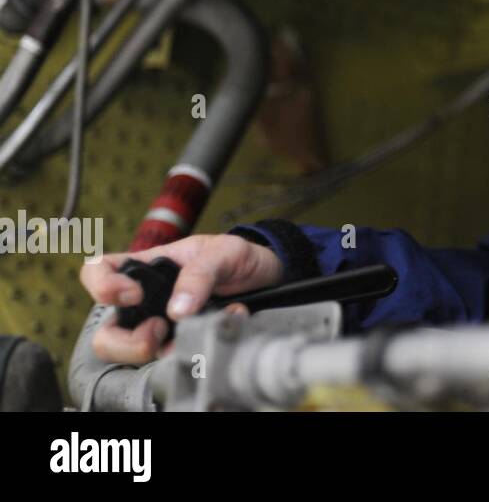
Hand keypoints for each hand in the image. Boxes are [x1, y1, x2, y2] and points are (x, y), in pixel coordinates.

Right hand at [79, 234, 283, 363]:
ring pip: (133, 353)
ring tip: (188, 332)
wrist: (269, 276)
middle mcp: (148, 300)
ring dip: (157, 351)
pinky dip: (198, 348)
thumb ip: (199, 273)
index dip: (101, 286)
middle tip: (159, 331)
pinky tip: (225, 323)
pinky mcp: (184, 342)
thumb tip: (178, 310)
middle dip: (125, 341)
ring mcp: (164, 325)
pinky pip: (175, 357)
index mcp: (147, 267)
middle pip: (106, 332)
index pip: (98, 272)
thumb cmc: (239, 257)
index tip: (131, 294)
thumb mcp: (223, 251)